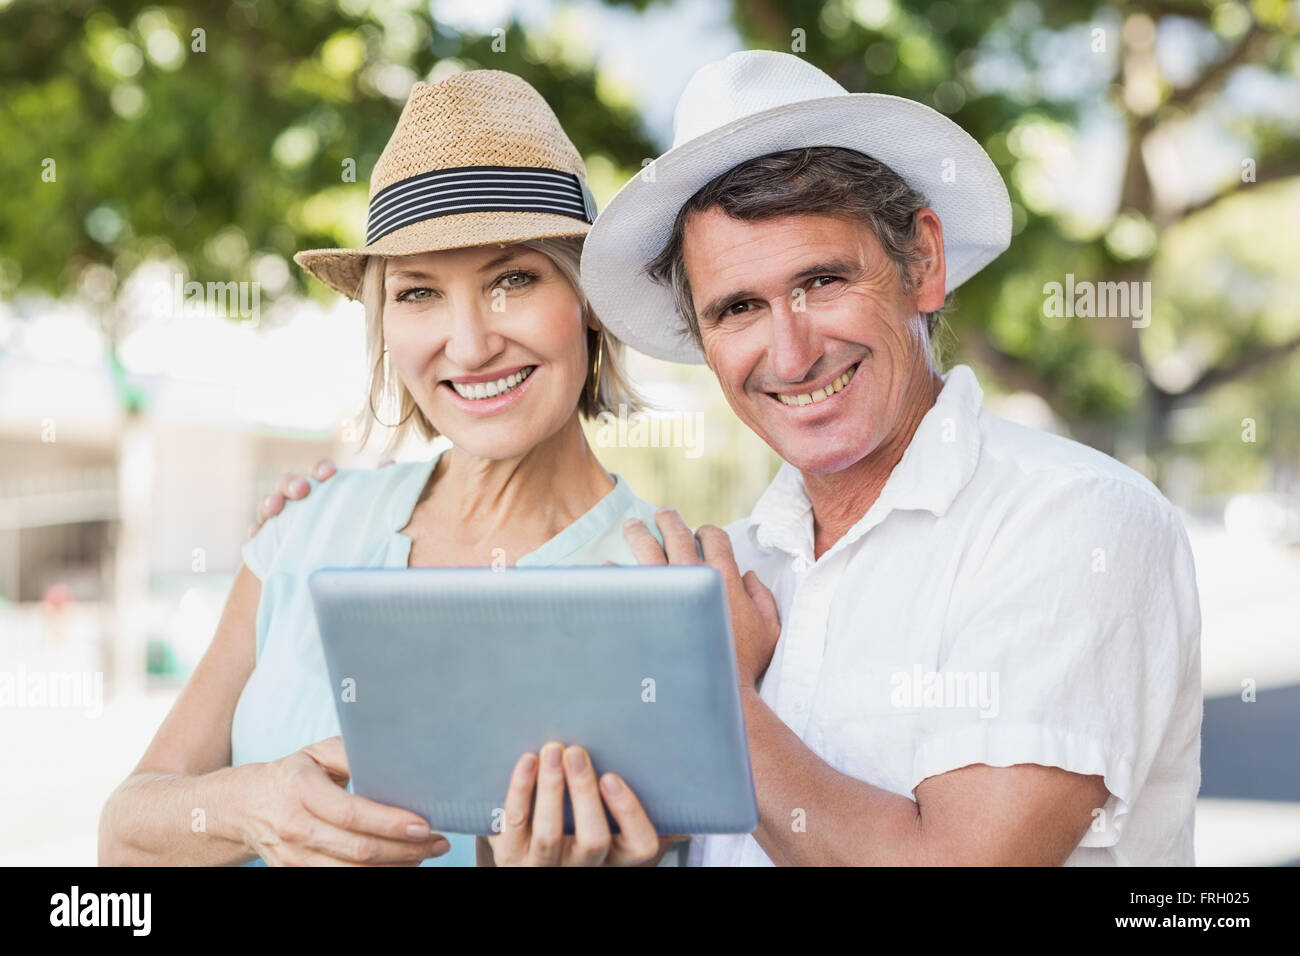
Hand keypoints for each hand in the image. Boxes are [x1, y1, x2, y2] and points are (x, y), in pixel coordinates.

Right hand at [239, 736, 449, 865]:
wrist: (246, 806)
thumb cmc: (294, 774)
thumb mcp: (319, 752)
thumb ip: (354, 753)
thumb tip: (397, 760)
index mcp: (301, 790)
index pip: (351, 813)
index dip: (389, 822)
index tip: (423, 824)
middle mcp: (294, 827)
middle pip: (357, 849)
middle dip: (404, 849)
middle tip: (437, 842)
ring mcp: (292, 857)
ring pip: (351, 874)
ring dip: (395, 867)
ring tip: (424, 854)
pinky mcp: (294, 874)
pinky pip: (339, 882)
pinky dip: (375, 876)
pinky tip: (398, 864)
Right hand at [246, 457, 394, 537]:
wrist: (331, 575)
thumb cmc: (352, 534)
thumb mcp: (365, 512)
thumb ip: (375, 487)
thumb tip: (388, 462)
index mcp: (324, 490)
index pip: (319, 472)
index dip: (321, 469)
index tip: (329, 473)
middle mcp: (299, 501)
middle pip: (288, 484)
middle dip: (292, 483)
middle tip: (302, 490)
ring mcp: (281, 520)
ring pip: (269, 505)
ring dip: (270, 502)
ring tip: (276, 507)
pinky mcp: (269, 542)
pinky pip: (257, 534)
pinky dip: (256, 530)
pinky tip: (258, 532)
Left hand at [487, 742, 671, 865]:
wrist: (527, 849)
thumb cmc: (576, 818)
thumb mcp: (605, 817)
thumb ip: (624, 796)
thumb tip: (649, 743)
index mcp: (615, 858)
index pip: (640, 845)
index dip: (630, 812)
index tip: (612, 776)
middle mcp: (583, 868)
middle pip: (593, 839)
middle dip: (583, 791)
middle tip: (576, 751)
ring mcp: (544, 866)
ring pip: (550, 834)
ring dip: (551, 787)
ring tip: (554, 749)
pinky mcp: (510, 857)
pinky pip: (516, 824)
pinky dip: (521, 790)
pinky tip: (528, 761)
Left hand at [624, 508, 780, 688]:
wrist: (711, 691)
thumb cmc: (743, 663)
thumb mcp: (770, 629)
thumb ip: (763, 598)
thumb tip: (750, 577)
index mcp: (725, 576)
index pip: (713, 536)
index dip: (707, 531)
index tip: (700, 534)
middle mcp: (693, 575)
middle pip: (677, 533)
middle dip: (669, 520)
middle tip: (662, 515)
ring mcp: (665, 590)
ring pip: (647, 548)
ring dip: (639, 532)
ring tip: (632, 526)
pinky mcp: (643, 607)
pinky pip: (622, 581)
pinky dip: (612, 572)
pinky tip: (604, 567)